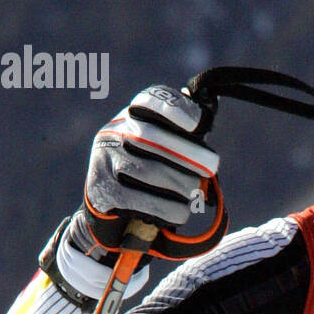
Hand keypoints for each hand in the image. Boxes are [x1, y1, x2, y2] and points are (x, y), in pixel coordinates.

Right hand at [68, 85, 221, 261]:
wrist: (112, 209)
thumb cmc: (150, 173)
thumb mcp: (164, 150)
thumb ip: (183, 136)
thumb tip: (207, 119)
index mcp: (131, 117)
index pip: (149, 101)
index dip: (174, 109)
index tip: (196, 125)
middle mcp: (112, 133)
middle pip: (150, 137)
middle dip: (187, 153)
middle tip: (211, 167)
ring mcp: (103, 161)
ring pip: (148, 170)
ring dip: (180, 184)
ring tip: (195, 193)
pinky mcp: (102, 190)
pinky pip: (140, 199)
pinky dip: (167, 209)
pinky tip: (180, 213)